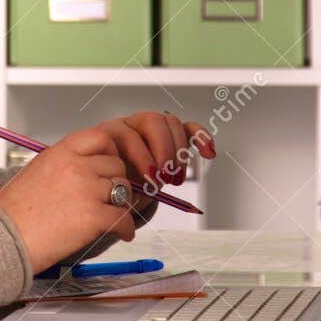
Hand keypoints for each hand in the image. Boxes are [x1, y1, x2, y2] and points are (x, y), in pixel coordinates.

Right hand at [0, 126, 138, 273]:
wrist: (2, 239)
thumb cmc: (13, 213)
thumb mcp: (35, 172)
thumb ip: (62, 166)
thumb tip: (86, 171)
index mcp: (59, 153)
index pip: (100, 137)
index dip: (111, 150)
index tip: (110, 164)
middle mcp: (76, 166)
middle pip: (116, 165)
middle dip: (116, 180)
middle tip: (112, 196)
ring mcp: (86, 190)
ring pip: (123, 190)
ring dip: (122, 203)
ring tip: (115, 216)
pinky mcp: (94, 216)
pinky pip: (123, 217)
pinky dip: (126, 227)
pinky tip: (123, 233)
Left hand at [95, 110, 215, 193]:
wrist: (116, 181)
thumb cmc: (113, 184)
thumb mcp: (111, 187)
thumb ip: (118, 189)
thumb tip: (130, 198)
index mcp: (111, 134)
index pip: (128, 133)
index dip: (141, 156)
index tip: (150, 179)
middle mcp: (131, 124)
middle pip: (152, 121)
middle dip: (163, 151)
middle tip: (166, 178)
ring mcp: (153, 126)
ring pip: (172, 123)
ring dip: (178, 152)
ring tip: (176, 179)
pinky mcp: (172, 133)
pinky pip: (189, 128)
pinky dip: (202, 138)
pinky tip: (209, 153)